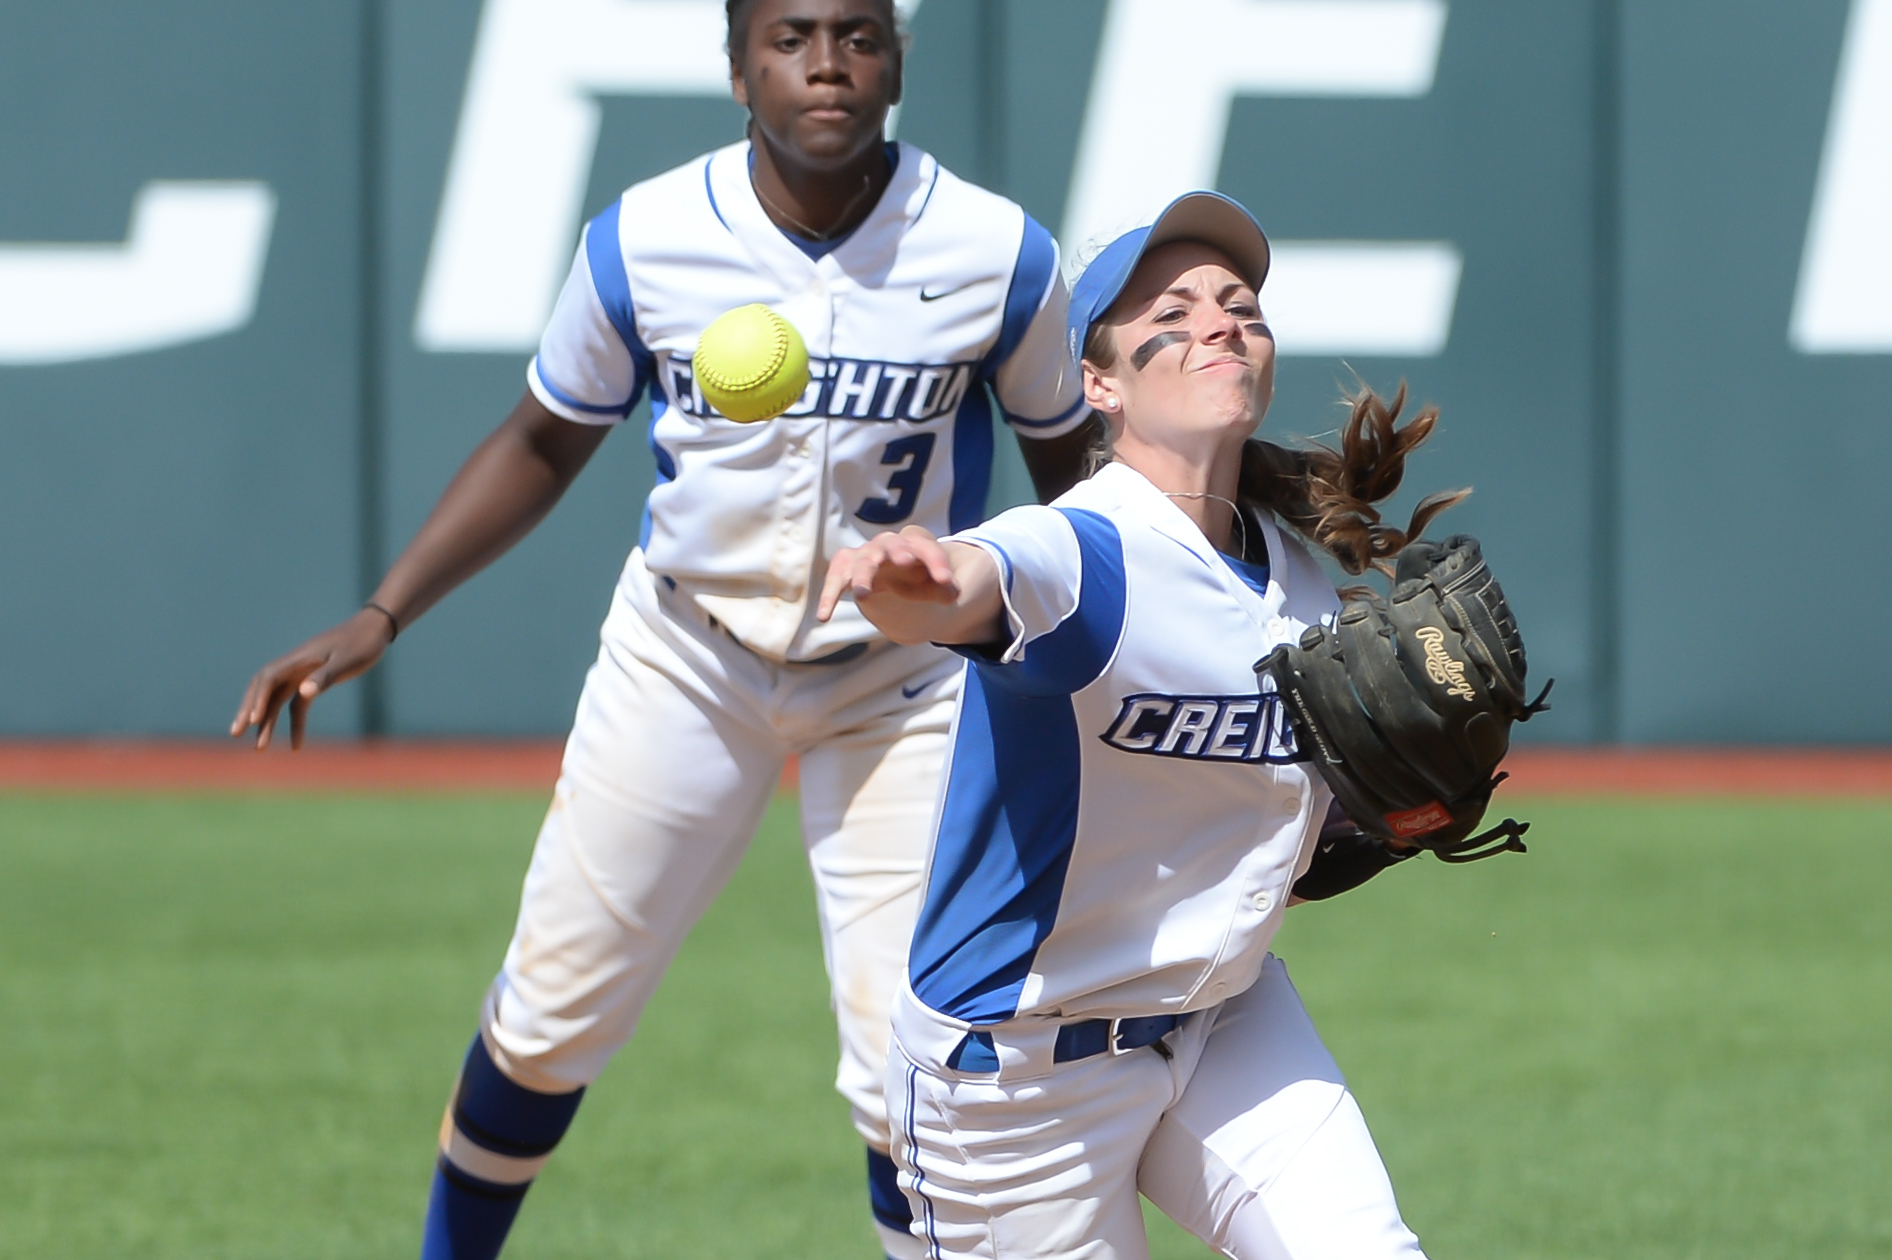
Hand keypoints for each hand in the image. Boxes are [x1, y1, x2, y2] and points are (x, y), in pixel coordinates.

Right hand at [229, 608, 394, 749]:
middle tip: (235, 733)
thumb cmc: (362, 643)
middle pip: (263, 689)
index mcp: (299, 659)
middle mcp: (294, 666)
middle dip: (248, 710)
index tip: (253, 719)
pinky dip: (294, 724)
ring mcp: (302, 674)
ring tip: (259, 748)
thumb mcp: (346, 661)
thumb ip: (325, 676)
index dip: (257, 698)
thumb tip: (303, 692)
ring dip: (266, 722)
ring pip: (276, 699)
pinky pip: (296, 705)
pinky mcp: (312, 682)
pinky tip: (296, 747)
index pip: (269, 678)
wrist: (374, 630)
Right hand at [816, 526, 959, 624]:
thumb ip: (946, 588)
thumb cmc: (919, 578)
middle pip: (891, 544)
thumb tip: (951, 594)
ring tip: (863, 594)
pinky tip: (823, 617)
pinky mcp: (846, 568)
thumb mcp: (937, 585)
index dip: (937, 562)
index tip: (946, 582)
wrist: (896, 574)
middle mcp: (888, 544)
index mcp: (914, 543)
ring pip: (861, 561)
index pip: (926, 547)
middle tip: (905, 561)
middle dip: (898, 552)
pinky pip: (835, 579)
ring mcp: (865, 555)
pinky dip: (829, 596)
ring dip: (862, 576)